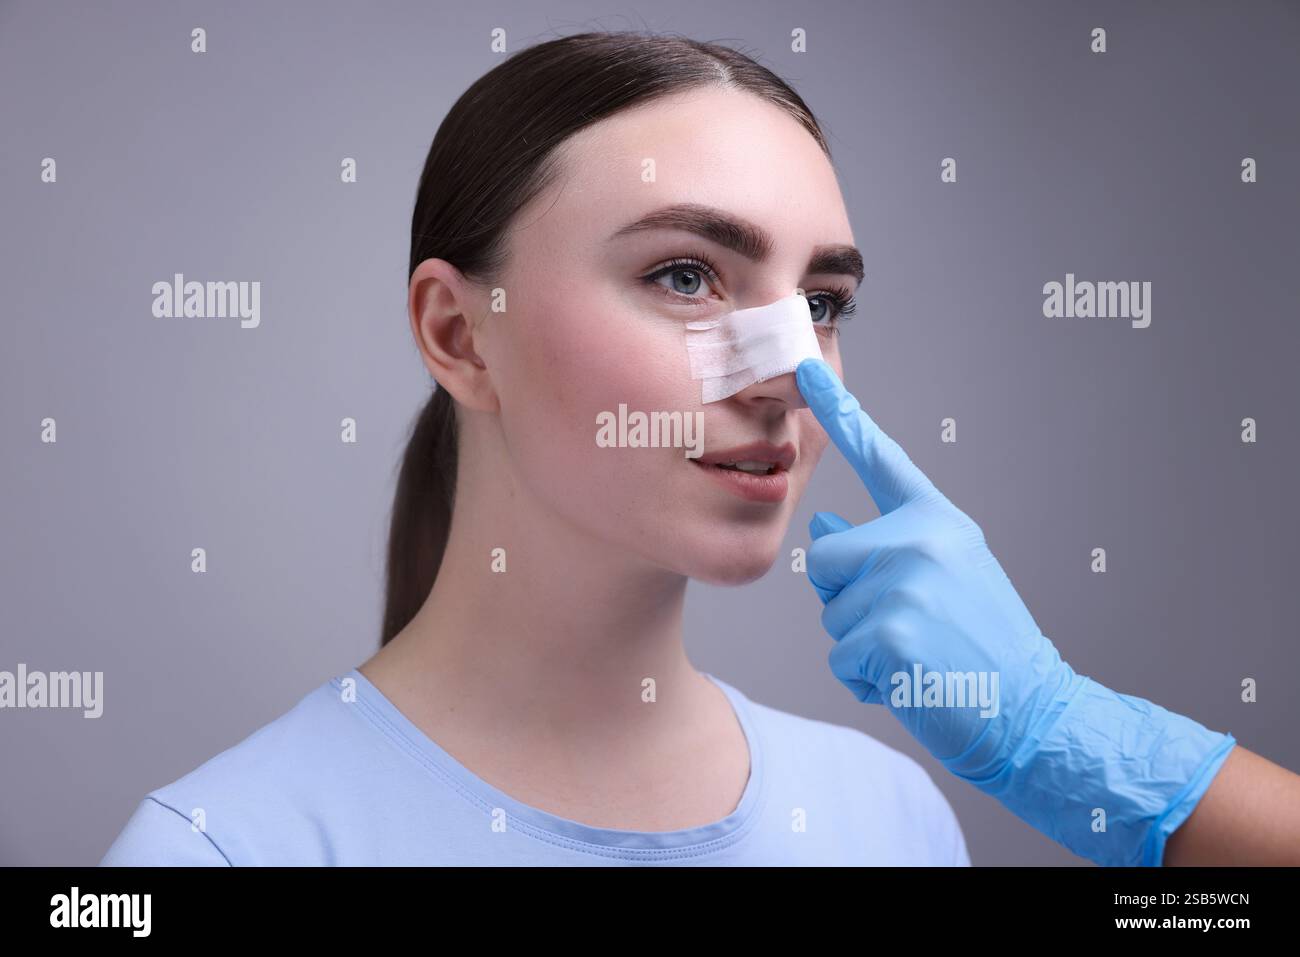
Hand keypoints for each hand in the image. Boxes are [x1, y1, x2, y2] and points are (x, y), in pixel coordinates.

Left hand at [795, 357, 1235, 865]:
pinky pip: (842, 656)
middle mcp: (922, 540)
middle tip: (909, 626)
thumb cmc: (985, 646)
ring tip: (919, 655)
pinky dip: (868, 680)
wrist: (1032, 711)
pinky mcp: (890, 634)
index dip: (841, 411)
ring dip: (862, 644)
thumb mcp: (948, 577)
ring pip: (832, 612)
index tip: (806, 367)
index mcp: (938, 520)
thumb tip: (825, 523)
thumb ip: (889, 546)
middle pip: (830, 556)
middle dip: (850, 598)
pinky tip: (913, 682)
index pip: (882, 458)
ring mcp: (905, 585)